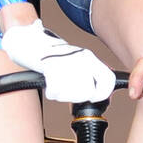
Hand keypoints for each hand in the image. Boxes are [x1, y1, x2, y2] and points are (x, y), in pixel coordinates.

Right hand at [1, 19, 115, 102]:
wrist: (35, 45)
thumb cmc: (59, 57)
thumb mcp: (80, 61)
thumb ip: (93, 75)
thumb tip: (106, 94)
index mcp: (90, 58)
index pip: (108, 80)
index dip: (102, 93)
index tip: (94, 97)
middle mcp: (81, 60)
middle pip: (88, 93)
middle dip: (77, 96)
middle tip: (69, 89)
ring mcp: (67, 64)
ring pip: (72, 95)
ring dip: (64, 94)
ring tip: (59, 84)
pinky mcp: (51, 70)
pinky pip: (56, 93)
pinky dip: (52, 93)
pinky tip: (51, 84)